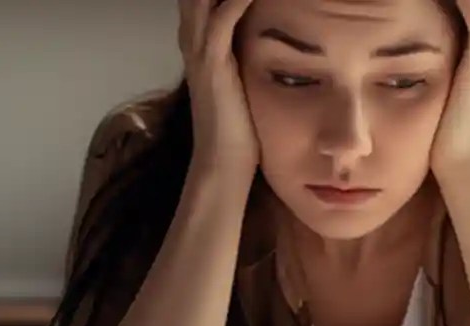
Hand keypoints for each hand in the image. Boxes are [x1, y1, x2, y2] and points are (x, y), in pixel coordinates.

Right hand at [179, 0, 257, 181]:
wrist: (223, 165)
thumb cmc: (239, 129)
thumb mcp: (243, 81)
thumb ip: (247, 56)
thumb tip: (275, 43)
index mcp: (202, 42)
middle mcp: (195, 41)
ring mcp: (200, 53)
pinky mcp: (212, 67)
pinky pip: (221, 21)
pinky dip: (237, 1)